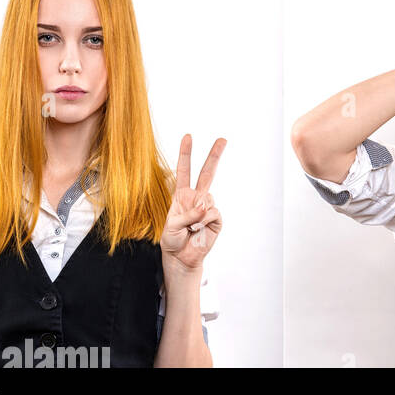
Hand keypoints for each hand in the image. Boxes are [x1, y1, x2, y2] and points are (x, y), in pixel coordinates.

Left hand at [161, 135, 225, 273]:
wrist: (181, 258)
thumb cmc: (173, 240)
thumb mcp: (171, 226)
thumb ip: (187, 214)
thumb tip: (205, 206)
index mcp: (182, 196)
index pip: (184, 170)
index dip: (185, 153)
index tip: (188, 136)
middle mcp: (196, 198)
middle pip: (207, 172)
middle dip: (215, 155)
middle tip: (223, 139)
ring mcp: (207, 207)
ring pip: (207, 198)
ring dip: (197, 213)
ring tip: (190, 228)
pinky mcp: (216, 219)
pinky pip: (212, 213)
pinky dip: (204, 221)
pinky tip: (198, 230)